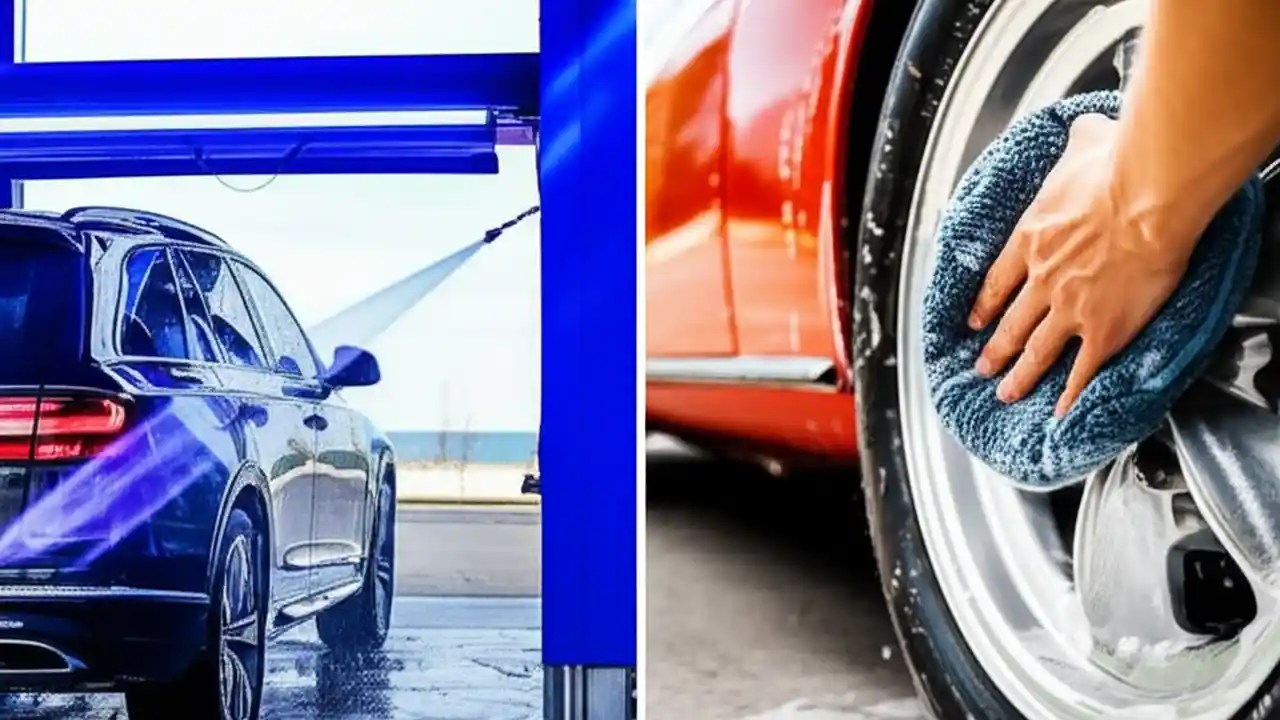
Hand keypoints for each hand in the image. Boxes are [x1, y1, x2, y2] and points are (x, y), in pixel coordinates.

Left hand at [967, 113, 1199, 416]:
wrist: (1145, 197)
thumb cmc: (1115, 167)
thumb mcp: (1084, 143)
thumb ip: (1076, 142)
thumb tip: (1081, 130)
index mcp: (1031, 239)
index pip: (996, 280)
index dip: (983, 305)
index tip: (972, 321)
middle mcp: (1041, 278)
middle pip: (1010, 323)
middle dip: (993, 350)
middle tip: (980, 367)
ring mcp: (1069, 308)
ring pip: (1036, 351)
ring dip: (1018, 375)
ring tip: (1006, 392)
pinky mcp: (1103, 329)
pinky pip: (1080, 371)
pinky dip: (1067, 395)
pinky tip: (1058, 411)